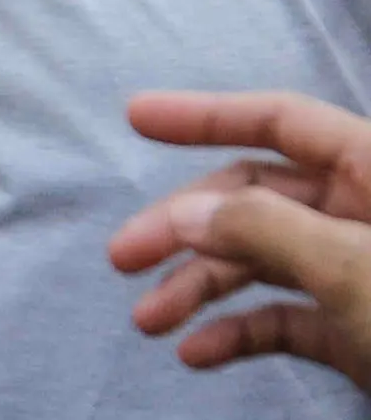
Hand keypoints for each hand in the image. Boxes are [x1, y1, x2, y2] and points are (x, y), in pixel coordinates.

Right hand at [111, 90, 370, 392]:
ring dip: (200, 288)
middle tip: (122, 257)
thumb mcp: (359, 270)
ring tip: (147, 320)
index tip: (134, 117)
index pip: (284, 122)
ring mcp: (365, 277)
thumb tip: (187, 212)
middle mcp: (369, 217)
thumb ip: (267, 230)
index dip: (207, 116)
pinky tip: (197, 353)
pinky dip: (239, 334)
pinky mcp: (364, 334)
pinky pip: (287, 320)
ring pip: (264, 263)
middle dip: (186, 227)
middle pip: (258, 198)